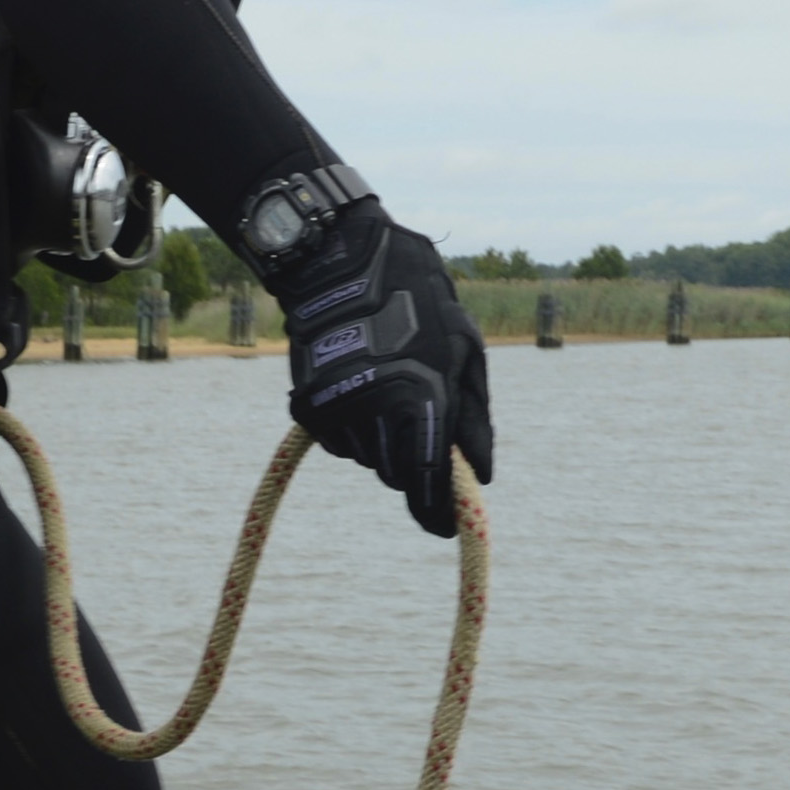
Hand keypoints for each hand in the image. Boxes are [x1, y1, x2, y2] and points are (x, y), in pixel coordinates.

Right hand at [272, 203, 493, 537]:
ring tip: (387, 384)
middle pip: (395, 474)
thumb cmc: (417, 301)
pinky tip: (359, 382)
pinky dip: (352, 425)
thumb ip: (473, 418)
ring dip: (381, 439)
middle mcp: (376, 418)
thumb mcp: (463, 350)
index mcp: (421, 404)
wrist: (339, 263)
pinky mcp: (309, 410)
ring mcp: (338, 414)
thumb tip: (480, 476)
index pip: (428, 481)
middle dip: (411, 461)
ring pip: (367, 457)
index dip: (437, 511)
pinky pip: (339, 440)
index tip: (444, 526)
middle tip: (418, 420)